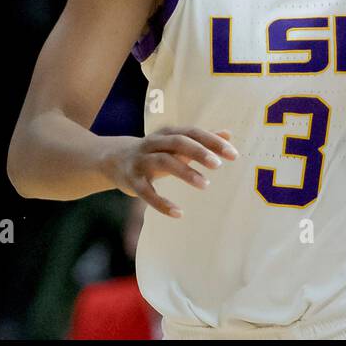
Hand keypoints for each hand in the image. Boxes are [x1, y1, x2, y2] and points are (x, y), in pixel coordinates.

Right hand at [104, 127, 238, 217]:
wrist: (112, 158)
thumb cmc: (154, 151)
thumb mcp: (175, 143)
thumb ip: (200, 140)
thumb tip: (228, 134)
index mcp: (168, 133)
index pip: (193, 132)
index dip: (213, 141)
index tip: (233, 154)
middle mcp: (154, 143)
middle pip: (178, 142)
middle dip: (199, 152)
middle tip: (218, 165)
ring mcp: (141, 160)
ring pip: (163, 161)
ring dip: (185, 172)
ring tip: (205, 185)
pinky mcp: (132, 180)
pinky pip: (146, 192)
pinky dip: (161, 202)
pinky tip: (178, 213)